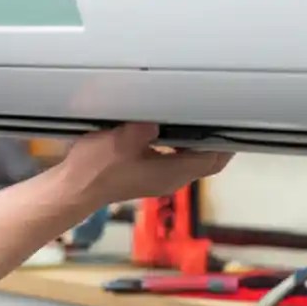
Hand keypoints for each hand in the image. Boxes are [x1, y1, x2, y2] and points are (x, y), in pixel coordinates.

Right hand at [55, 123, 232, 205]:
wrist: (74, 188)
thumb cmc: (98, 167)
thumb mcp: (122, 140)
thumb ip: (145, 128)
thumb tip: (156, 121)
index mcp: (172, 173)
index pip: (212, 160)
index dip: (226, 144)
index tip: (232, 123)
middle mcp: (171, 179)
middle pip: (205, 162)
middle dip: (215, 143)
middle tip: (218, 117)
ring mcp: (159, 181)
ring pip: (190, 161)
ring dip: (197, 144)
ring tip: (197, 119)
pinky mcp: (147, 178)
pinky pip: (174, 161)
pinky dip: (180, 146)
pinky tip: (169, 130)